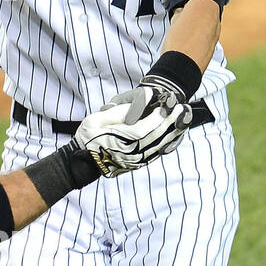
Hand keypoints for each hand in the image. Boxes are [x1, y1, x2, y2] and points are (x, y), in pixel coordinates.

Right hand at [75, 90, 191, 176]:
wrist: (83, 164)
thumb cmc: (88, 138)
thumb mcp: (98, 120)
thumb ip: (121, 111)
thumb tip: (142, 101)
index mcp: (120, 140)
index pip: (145, 127)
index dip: (158, 116)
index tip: (168, 105)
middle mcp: (131, 152)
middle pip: (156, 136)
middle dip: (170, 122)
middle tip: (181, 109)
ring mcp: (136, 160)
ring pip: (160, 146)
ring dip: (173, 132)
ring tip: (182, 119)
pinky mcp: (138, 164)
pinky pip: (157, 154)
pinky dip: (167, 144)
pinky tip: (174, 135)